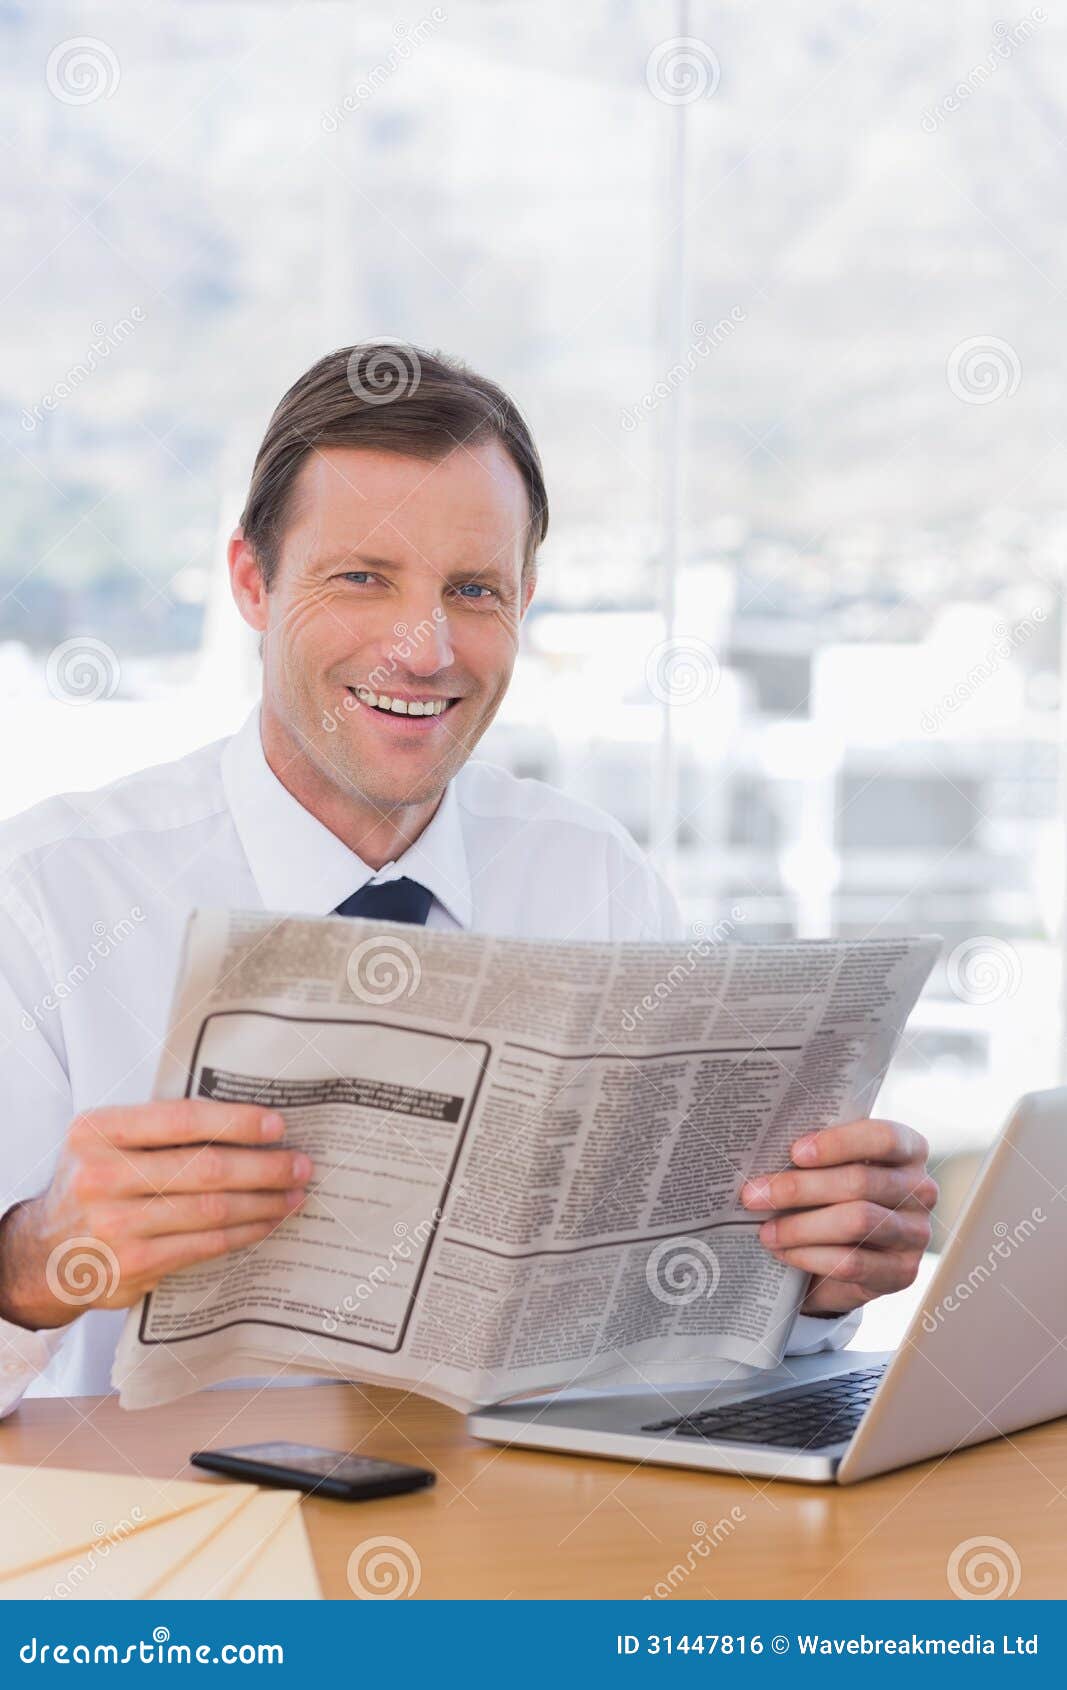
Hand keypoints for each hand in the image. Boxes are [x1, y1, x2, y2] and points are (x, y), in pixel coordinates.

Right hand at [0, 1100, 312, 1329]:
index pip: (181, 1119)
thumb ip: (158, 1129)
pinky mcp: (133, 1266)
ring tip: (293, 1194)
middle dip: (264, 1166)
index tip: (276, 1126)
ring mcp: (116, 1226)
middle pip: (205, 1168)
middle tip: (300, 1164)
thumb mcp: (106, 1142)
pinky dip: (244, 1232)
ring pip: (211, 1210)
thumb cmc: (93, 1184)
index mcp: (98, 1132)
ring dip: (263, 1202)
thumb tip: (244, 1120)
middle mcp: (102, 1177)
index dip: (236, 1121)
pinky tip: (265, 1222)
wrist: (45, 1252)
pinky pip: (204, 1246)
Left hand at [740, 1118, 936, 1315]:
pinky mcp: (902, 1272)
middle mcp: (921, 1189)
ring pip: (856, 1222)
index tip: (795, 1151)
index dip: (838, 1143)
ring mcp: (916, 1233)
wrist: (842, 1254)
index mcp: (908, 1149)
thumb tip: (764, 1150)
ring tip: (765, 1230)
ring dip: (800, 1227)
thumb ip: (814, 1155)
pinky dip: (811, 1256)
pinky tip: (785, 1252)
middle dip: (800, 1188)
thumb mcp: (829, 1167)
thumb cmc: (831, 1195)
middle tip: (754, 1194)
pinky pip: (853, 1262)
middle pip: (860, 1182)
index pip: (883, 1138)